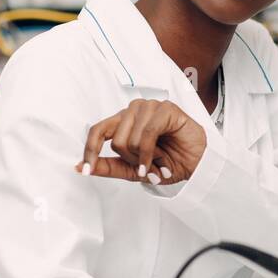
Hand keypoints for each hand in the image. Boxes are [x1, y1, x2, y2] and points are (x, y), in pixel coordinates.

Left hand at [75, 99, 206, 184]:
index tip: (86, 169)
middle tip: (147, 165)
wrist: (196, 165)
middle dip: (131, 160)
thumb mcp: (132, 170)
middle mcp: (134, 111)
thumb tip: (80, 167)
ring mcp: (150, 108)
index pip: (97, 131)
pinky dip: (150, 153)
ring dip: (143, 158)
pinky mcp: (166, 109)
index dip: (90, 150)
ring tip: (158, 160)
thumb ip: (108, 167)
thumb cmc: (169, 162)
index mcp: (123, 122)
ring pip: (129, 138)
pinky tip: (158, 161)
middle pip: (115, 139)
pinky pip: (146, 134)